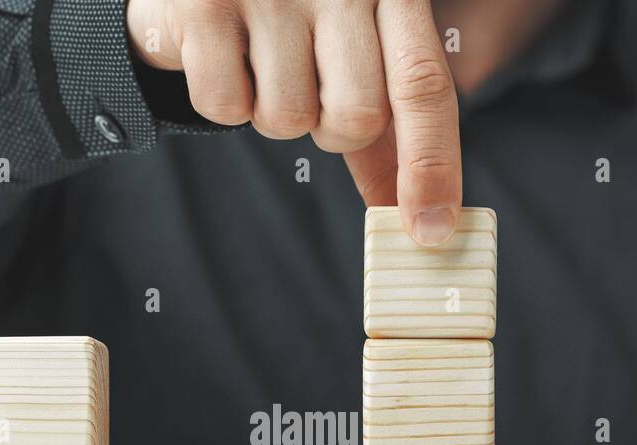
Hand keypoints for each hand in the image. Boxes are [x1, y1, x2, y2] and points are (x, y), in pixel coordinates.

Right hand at [126, 0, 461, 244]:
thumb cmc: (291, 25)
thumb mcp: (352, 61)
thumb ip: (388, 134)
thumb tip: (424, 220)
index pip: (423, 85)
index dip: (432, 163)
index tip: (430, 231)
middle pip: (357, 118)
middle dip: (331, 131)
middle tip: (309, 90)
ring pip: (289, 119)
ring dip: (271, 114)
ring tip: (259, 62)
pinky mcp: (204, 5)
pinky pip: (227, 106)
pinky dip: (223, 101)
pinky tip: (220, 56)